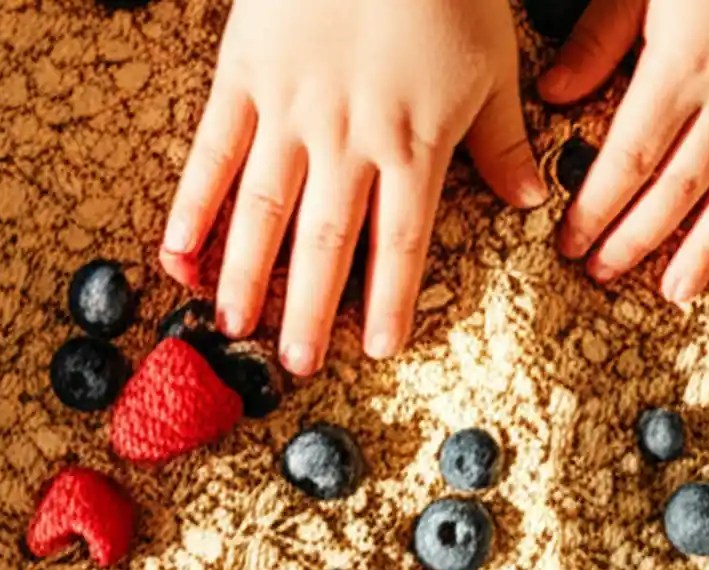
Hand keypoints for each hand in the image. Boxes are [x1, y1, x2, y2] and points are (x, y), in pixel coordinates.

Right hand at [161, 0, 546, 375]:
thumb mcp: (493, 65)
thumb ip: (504, 142)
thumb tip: (533, 202)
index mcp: (413, 144)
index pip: (402, 243)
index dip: (388, 301)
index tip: (376, 350)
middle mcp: (346, 142)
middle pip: (326, 242)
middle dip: (310, 310)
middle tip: (295, 365)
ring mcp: (287, 111)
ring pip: (261, 209)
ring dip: (245, 274)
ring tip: (230, 326)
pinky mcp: (241, 77)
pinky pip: (211, 152)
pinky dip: (191, 204)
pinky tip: (175, 252)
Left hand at [539, 0, 708, 302]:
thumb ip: (597, 42)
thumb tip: (553, 98)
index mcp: (680, 69)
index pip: (629, 161)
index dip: (597, 210)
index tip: (569, 245)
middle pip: (677, 189)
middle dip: (636, 240)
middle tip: (602, 275)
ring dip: (707, 248)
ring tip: (678, 292)